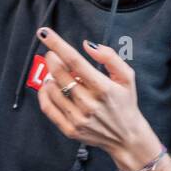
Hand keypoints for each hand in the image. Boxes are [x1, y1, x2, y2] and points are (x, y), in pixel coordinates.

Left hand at [36, 27, 161, 170]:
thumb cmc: (126, 103)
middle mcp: (89, 104)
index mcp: (103, 88)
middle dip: (52, 58)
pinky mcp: (70, 129)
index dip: (57, 44)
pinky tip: (48, 86)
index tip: (44, 33)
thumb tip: (88, 45)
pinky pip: (47, 108)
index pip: (74, 61)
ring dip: (49, 76)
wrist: (127, 137)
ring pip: (51, 89)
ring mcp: (78, 118)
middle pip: (60, 74)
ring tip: (57, 74)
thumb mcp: (126, 77)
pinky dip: (43, 93)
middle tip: (52, 54)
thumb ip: (109, 57)